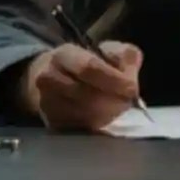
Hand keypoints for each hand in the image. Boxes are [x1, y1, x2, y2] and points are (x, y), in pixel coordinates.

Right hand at [19, 41, 142, 130]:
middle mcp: (48, 78)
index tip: (132, 88)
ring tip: (115, 107)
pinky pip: (81, 128)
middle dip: (114, 101)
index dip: (114, 80)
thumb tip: (130, 75)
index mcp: (64, 55)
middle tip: (127, 102)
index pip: (89, 68)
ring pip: (85, 116)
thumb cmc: (87, 62)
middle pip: (88, 96)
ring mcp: (46, 103)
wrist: (53, 76)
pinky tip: (102, 116)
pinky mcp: (51, 123)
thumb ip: (125, 56)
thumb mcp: (108, 50)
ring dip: (107, 114)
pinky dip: (97, 124)